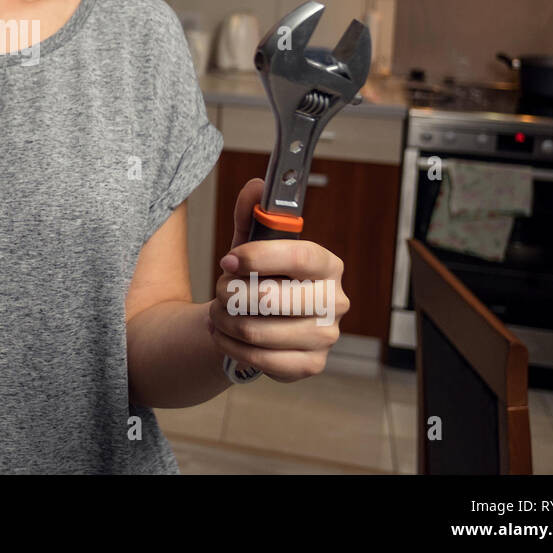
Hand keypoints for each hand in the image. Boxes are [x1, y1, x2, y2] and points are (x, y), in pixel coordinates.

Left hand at [208, 178, 349, 381]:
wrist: (261, 320)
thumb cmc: (260, 277)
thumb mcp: (252, 241)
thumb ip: (252, 213)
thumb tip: (257, 188)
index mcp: (328, 264)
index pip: (298, 257)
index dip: (256, 257)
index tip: (226, 260)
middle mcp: (335, 300)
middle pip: (271, 298)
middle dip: (230, 294)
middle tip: (218, 292)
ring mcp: (326, 336)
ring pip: (257, 330)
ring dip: (225, 320)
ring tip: (217, 313)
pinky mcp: (311, 364)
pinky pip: (260, 359)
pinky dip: (231, 346)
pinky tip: (224, 335)